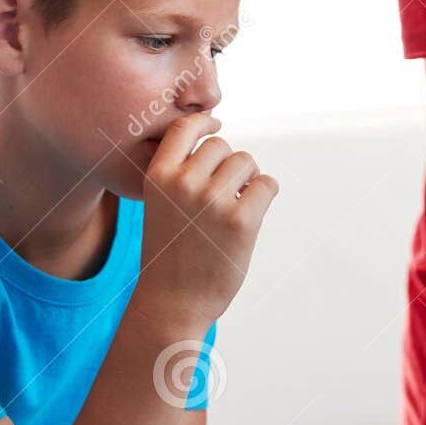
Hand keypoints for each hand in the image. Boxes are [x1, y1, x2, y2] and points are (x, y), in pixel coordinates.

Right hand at [136, 113, 277, 322]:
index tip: (216, 124)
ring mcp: (213, 201)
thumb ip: (181, 175)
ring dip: (248, 179)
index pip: (185, 128)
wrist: (173, 302)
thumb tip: (221, 145)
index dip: (204, 122)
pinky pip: (267, 185)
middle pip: (221, 145)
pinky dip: (265, 193)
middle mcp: (183, 183)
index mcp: (158, 177)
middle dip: (228, 164)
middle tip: (227, 191)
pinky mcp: (241, 220)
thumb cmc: (170, 254)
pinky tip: (252, 212)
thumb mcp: (161, 206)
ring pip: (246, 162)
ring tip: (237, 205)